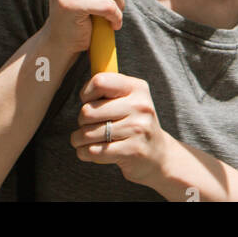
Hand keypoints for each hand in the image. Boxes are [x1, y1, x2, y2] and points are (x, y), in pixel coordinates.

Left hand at [71, 71, 172, 189]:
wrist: (158, 155)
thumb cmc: (134, 123)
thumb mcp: (129, 99)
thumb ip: (108, 89)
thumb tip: (83, 89)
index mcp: (136, 87)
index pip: (99, 81)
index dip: (86, 93)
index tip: (87, 101)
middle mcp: (139, 106)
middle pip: (89, 110)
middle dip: (81, 120)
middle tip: (86, 124)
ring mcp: (137, 129)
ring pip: (88, 133)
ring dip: (79, 139)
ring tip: (81, 139)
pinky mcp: (132, 151)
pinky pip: (95, 151)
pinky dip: (84, 152)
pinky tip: (87, 151)